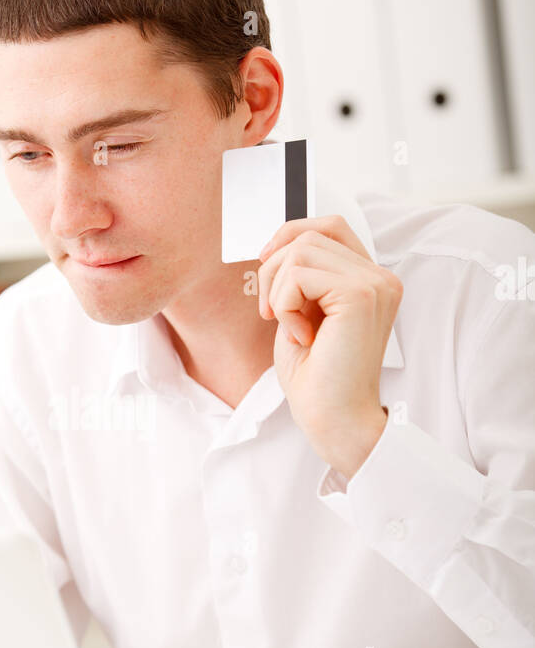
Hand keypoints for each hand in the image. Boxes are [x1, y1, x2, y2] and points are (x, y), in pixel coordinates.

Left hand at [257, 215, 402, 477]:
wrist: (334, 421)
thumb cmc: (317, 379)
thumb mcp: (303, 314)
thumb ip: (300, 277)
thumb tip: (275, 245)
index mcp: (371, 281)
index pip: (330, 227)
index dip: (290, 236)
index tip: (267, 270)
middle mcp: (380, 278)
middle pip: (310, 234)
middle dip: (274, 269)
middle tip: (272, 314)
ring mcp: (374, 284)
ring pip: (300, 250)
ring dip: (278, 290)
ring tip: (290, 328)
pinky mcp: (360, 295)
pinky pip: (298, 273)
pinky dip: (284, 303)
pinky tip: (300, 335)